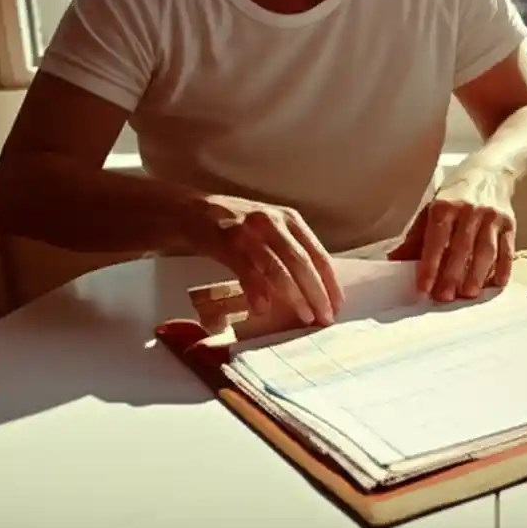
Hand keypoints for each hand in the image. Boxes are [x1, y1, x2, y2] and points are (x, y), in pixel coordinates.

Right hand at [178, 195, 344, 325]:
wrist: (188, 209)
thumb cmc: (234, 224)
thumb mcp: (269, 228)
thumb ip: (290, 251)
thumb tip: (314, 288)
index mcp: (290, 219)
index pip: (318, 253)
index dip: (330, 282)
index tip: (338, 306)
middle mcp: (273, 222)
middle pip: (303, 262)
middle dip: (317, 293)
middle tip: (325, 317)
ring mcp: (249, 231)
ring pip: (279, 267)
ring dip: (294, 295)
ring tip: (303, 317)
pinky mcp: (226, 241)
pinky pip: (247, 270)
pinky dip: (258, 291)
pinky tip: (263, 309)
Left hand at [388, 169, 515, 301]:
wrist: (492, 173)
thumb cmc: (457, 195)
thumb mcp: (432, 208)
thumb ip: (416, 236)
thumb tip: (395, 259)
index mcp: (446, 206)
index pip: (436, 239)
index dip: (429, 265)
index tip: (423, 287)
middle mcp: (470, 211)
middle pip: (461, 248)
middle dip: (452, 275)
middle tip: (443, 297)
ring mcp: (492, 218)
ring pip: (485, 250)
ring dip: (476, 275)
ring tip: (467, 294)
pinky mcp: (509, 225)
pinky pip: (506, 249)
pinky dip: (503, 267)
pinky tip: (496, 283)